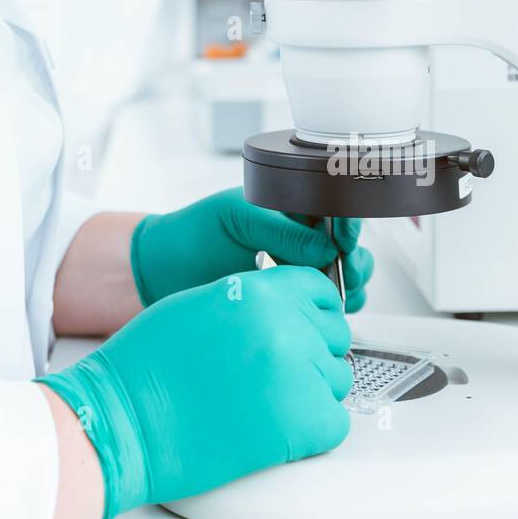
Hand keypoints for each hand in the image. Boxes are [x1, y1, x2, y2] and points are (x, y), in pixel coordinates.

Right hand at [37, 266, 352, 518]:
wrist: (124, 419)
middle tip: (270, 376)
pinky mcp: (300, 425)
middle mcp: (283, 325)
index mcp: (258, 291)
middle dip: (311, 355)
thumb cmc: (147, 365)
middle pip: (334, 336)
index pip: (320, 290)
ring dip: (311, 393)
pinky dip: (310, 433)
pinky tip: (271, 430)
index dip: (313, 313)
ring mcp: (296, 374)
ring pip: (336, 381)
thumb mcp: (202, 304)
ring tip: (262, 403)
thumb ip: (252, 300)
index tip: (301, 330)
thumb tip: (288, 312)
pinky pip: (333, 424)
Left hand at [130, 186, 373, 312]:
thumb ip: (279, 229)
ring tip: (338, 291)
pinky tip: (327, 308)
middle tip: (347, 269)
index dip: (347, 225)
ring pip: (342, 278)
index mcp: (287, 210)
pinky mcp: (287, 301)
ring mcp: (294, 272)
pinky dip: (335, 307)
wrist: (162, 272)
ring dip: (350, 285)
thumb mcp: (236, 216)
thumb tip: (325, 247)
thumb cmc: (193, 234)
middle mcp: (296, 241)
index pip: (333, 213)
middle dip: (356, 259)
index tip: (347, 238)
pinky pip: (323, 304)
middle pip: (347, 249)